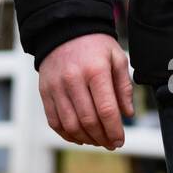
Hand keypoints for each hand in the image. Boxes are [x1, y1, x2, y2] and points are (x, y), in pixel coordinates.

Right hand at [37, 32, 134, 148]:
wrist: (64, 29)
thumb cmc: (95, 45)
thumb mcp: (117, 58)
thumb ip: (124, 86)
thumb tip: (127, 114)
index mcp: (95, 70)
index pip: (106, 110)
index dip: (115, 130)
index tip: (120, 141)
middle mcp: (73, 79)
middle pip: (88, 120)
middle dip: (102, 138)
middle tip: (111, 144)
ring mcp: (56, 86)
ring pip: (70, 124)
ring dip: (86, 139)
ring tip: (97, 140)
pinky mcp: (45, 91)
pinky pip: (54, 121)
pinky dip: (67, 134)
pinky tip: (79, 137)